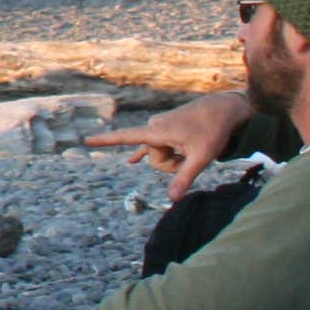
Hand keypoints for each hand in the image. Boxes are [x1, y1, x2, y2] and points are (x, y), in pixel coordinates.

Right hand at [82, 89, 251, 196]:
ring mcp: (160, 128)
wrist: (224, 109)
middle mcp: (154, 127)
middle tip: (192, 153)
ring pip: (160, 154)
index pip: (126, 137)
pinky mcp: (167, 129)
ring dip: (175, 158)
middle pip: (154, 158)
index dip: (105, 141)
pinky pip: (152, 146)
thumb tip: (171, 200)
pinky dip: (146, 154)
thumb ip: (184, 178)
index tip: (85, 140)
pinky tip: (131, 162)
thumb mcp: (201, 157)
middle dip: (171, 164)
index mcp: (157, 131)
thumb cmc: (214, 131)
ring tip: (194, 146)